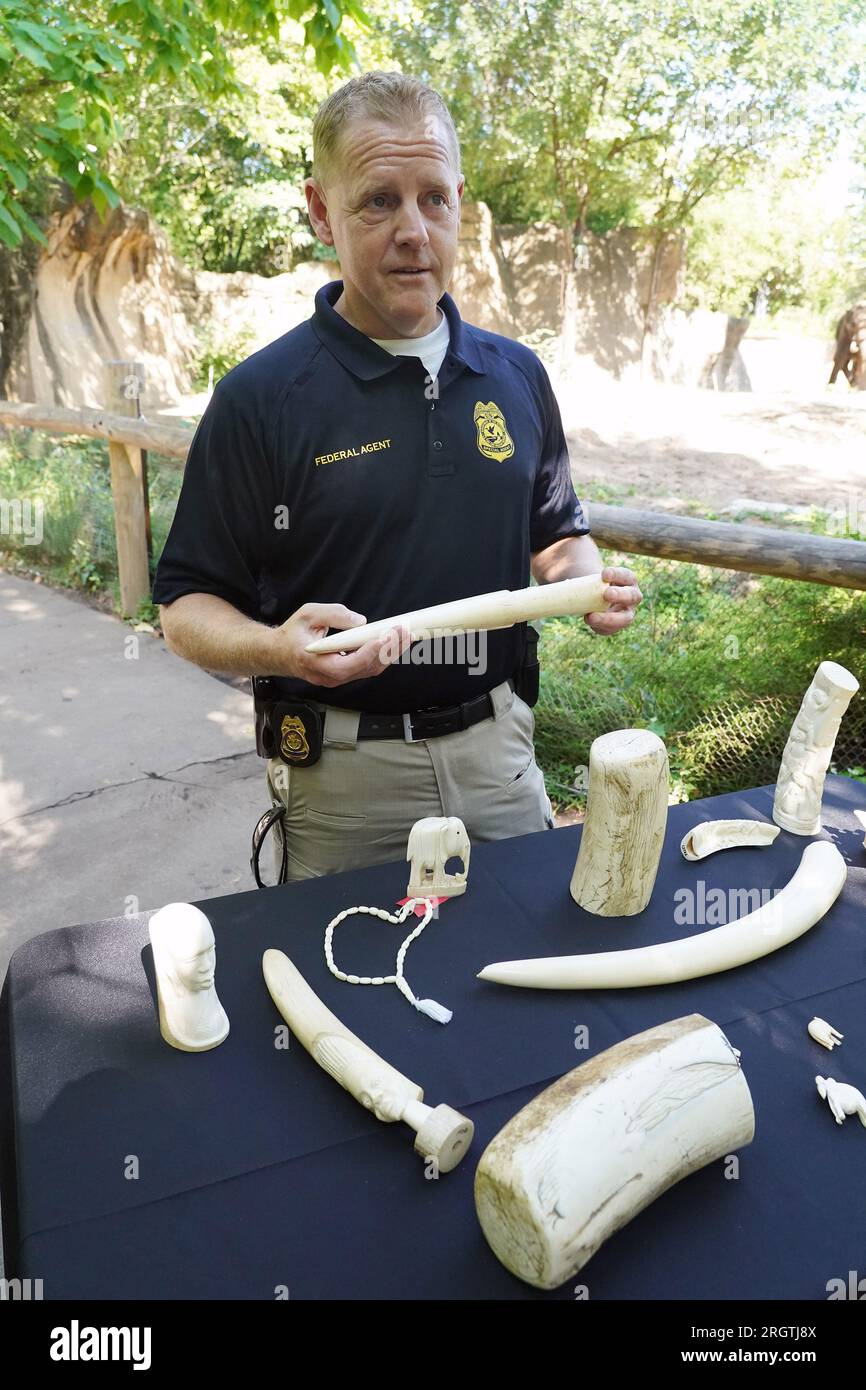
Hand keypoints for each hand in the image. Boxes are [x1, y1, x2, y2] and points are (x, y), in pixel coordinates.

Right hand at [272, 603, 412, 686]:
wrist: (279, 654)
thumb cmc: (292, 635)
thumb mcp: (308, 614)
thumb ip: (333, 614)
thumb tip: (360, 621)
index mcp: (317, 664)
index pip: (349, 664)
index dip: (371, 652)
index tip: (387, 635)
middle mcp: (330, 677)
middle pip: (366, 668)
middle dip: (389, 649)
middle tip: (405, 631)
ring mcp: (338, 679)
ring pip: (370, 670)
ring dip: (390, 653)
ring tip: (406, 636)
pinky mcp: (345, 675)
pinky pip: (368, 668)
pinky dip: (383, 655)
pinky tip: (394, 643)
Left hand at [584, 566, 642, 634]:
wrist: (597, 597)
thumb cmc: (596, 584)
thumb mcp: (594, 578)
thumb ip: (586, 579)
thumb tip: (565, 577)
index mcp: (629, 580)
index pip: (626, 575)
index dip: (617, 575)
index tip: (604, 574)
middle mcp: (633, 596)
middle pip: (632, 596)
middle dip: (620, 595)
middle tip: (606, 594)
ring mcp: (628, 613)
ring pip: (625, 618)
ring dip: (609, 618)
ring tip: (592, 617)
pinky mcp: (618, 626)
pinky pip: (612, 629)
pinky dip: (600, 626)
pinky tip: (590, 621)